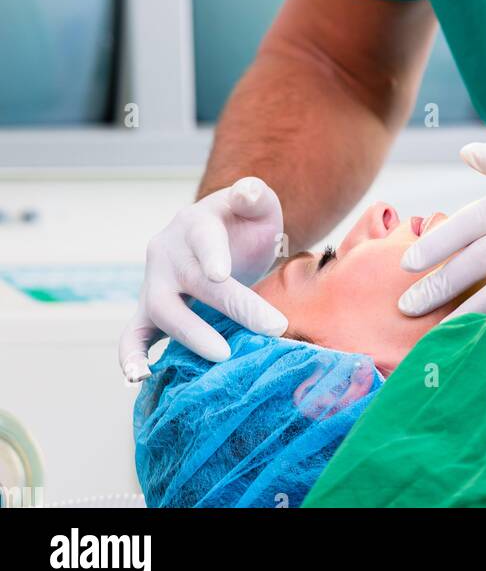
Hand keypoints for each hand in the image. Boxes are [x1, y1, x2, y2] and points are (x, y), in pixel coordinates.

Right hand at [118, 177, 288, 380]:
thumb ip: (254, 194)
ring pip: (162, 310)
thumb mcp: (257, 203)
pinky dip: (130, 358)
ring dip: (190, 334)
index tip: (223, 274)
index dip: (211, 255)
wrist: (222, 240)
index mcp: (194, 222)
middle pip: (191, 280)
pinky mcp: (149, 312)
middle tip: (270, 328)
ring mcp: (154, 284)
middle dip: (230, 306)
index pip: (203, 238)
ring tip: (222, 355)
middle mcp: (167, 252)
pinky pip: (132, 336)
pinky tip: (140, 379)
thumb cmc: (243, 223)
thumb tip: (247, 191)